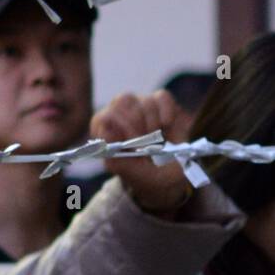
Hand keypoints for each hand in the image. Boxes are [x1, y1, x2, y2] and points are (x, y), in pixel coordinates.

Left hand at [92, 91, 192, 215]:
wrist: (170, 178)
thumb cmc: (144, 175)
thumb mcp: (130, 172)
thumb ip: (116, 156)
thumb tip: (105, 130)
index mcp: (104, 129)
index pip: (106, 116)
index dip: (123, 128)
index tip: (136, 144)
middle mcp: (119, 114)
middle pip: (123, 101)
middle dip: (138, 123)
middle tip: (148, 142)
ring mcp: (140, 107)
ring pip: (144, 100)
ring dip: (153, 122)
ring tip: (158, 139)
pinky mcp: (160, 105)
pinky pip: (161, 96)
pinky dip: (166, 110)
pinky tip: (167, 125)